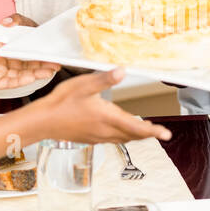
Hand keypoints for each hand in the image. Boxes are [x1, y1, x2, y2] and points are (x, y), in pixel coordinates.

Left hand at [0, 0, 57, 91]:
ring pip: (23, 72)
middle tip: (56, 59)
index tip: (40, 41)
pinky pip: (13, 81)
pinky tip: (38, 76)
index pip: (18, 47)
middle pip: (25, 61)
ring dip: (38, 70)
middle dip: (41, 61)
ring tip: (53, 68)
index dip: (30, 46)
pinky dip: (26, 79)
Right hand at [29, 69, 171, 143]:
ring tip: (144, 130)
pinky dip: (122, 135)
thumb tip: (123, 71)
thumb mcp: (84, 85)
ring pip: (123, 138)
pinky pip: (112, 139)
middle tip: (159, 132)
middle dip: (148, 133)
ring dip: (135, 135)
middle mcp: (105, 131)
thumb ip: (104, 79)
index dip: (154, 131)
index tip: (166, 134)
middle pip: (133, 136)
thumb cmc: (61, 103)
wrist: (42, 122)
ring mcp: (98, 137)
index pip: (137, 127)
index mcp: (108, 118)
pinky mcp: (90, 139)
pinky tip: (119, 129)